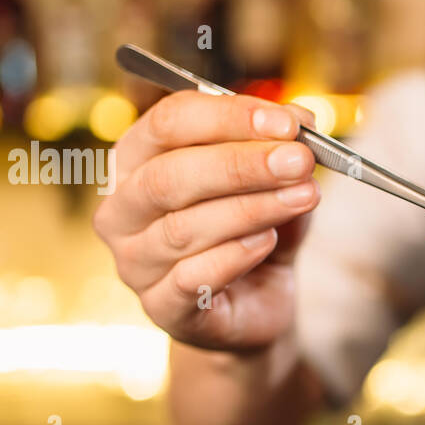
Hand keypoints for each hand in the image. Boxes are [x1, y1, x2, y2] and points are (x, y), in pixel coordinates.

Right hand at [93, 91, 318, 350]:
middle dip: (241, 165)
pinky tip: (267, 242)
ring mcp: (134, 262)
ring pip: (182, 227)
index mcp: (137, 160)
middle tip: (299, 161)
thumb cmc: (252, 231)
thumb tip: (300, 120)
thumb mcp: (273, 184)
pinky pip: (190, 278)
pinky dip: (234, 256)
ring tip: (302, 198)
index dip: (229, 117)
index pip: (168, 122)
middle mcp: (123, 209)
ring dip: (251, 209)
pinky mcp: (160, 307)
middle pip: (169, 174)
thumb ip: (280, 150)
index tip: (288, 124)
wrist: (255, 306)